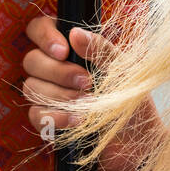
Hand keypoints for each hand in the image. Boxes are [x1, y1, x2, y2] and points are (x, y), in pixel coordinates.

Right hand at [23, 15, 158, 170]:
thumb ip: (101, 50)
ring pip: (31, 87)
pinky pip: (35, 114)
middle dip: (57, 72)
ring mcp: (49, 95)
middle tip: (87, 82)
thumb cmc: (133, 100)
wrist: (138, 142)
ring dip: (59, 95)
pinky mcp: (48, 121)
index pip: (40, 28)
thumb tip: (75, 33)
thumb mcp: (124, 70)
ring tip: (87, 104)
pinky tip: (77, 121)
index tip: (64, 51)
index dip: (44, 36)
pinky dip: (54, 117)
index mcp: (73, 48)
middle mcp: (56, 68)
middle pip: (32, 60)